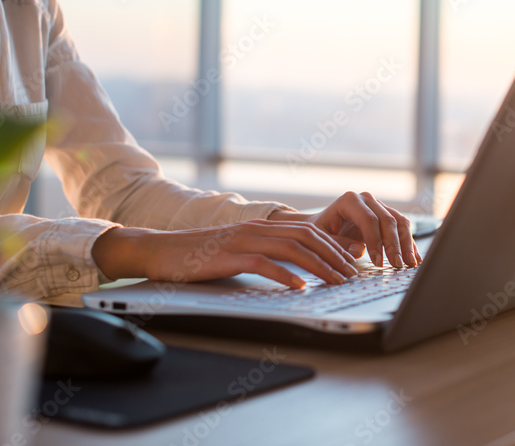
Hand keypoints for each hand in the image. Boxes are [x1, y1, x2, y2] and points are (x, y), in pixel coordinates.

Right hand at [91, 220, 359, 288]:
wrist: (161, 251)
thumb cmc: (200, 256)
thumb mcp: (238, 251)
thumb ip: (265, 254)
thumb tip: (295, 270)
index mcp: (262, 226)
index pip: (308, 231)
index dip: (334, 245)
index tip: (352, 262)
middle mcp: (257, 228)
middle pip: (308, 236)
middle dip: (335, 255)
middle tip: (353, 273)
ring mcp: (243, 240)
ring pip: (292, 248)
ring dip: (319, 266)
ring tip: (337, 281)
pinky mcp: (229, 255)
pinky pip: (264, 264)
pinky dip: (285, 275)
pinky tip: (300, 287)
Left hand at [273, 192, 420, 267]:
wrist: (322, 225)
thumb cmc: (319, 231)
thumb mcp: (321, 238)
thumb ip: (337, 244)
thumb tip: (360, 250)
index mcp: (349, 201)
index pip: (369, 219)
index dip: (376, 241)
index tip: (378, 262)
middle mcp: (367, 199)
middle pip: (388, 220)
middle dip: (394, 245)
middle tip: (397, 265)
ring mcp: (379, 205)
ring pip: (400, 222)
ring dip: (407, 244)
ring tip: (410, 264)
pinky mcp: (387, 215)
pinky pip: (403, 227)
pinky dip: (410, 243)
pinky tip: (414, 258)